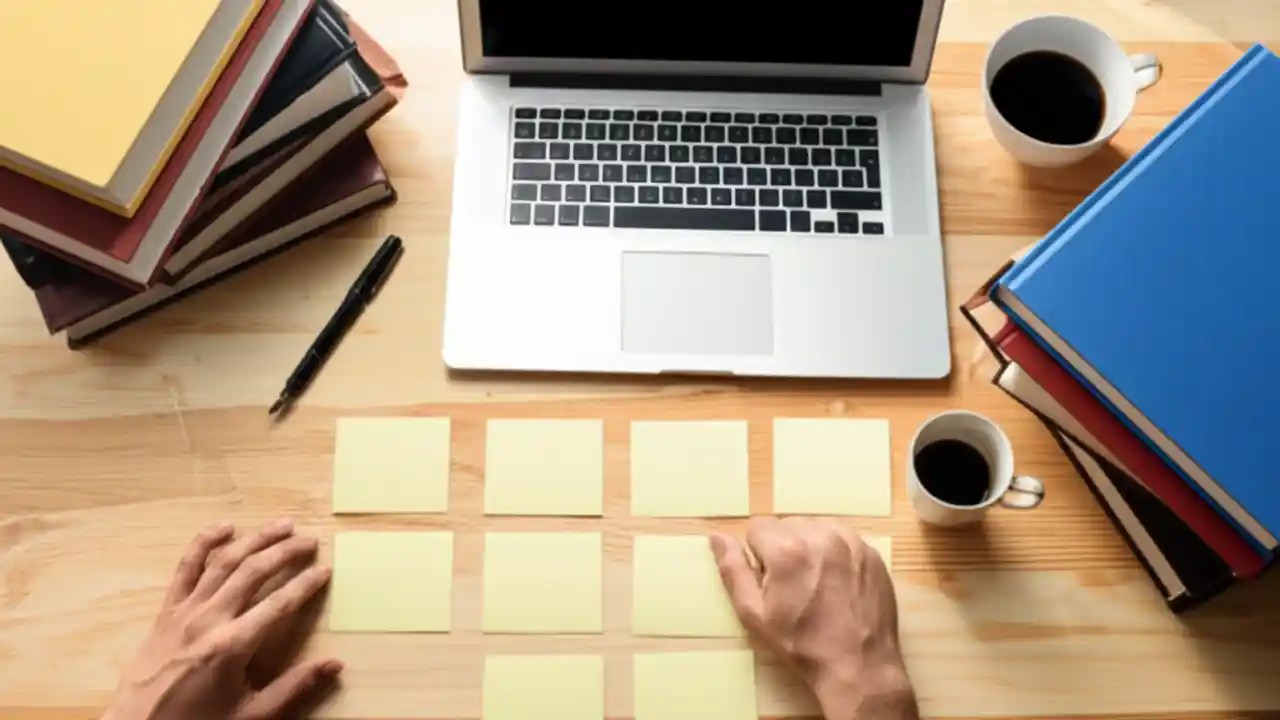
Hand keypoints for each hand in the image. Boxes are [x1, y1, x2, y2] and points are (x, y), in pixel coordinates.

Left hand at [103, 520, 340, 719]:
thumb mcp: (250, 715)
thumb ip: (293, 688)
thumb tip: (335, 664)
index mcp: (232, 646)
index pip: (279, 604)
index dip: (306, 584)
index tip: (326, 569)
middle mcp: (209, 620)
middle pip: (253, 572)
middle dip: (285, 552)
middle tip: (310, 540)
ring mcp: (184, 612)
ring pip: (224, 563)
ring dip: (255, 539)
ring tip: (282, 525)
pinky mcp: (166, 611)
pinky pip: (185, 568)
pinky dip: (204, 543)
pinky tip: (225, 528)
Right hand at [711, 518, 917, 719]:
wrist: (858, 665)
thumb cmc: (800, 644)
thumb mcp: (754, 614)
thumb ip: (733, 570)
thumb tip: (716, 537)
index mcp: (787, 549)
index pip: (757, 527)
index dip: (757, 554)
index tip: (769, 580)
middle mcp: (821, 535)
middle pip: (787, 524)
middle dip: (783, 547)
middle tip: (791, 583)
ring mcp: (851, 542)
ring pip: (816, 526)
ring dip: (809, 545)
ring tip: (814, 580)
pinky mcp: (871, 552)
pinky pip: (843, 537)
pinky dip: (835, 551)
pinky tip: (837, 581)